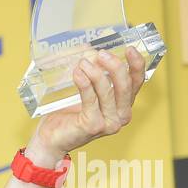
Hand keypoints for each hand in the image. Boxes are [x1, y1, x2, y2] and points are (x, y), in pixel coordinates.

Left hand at [28, 46, 146, 163]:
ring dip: (95, 73)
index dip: (136, 64)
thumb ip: (93, 72)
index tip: (129, 48)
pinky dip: (85, 84)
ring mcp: (109, 123)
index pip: (137, 82)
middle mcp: (120, 116)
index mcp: (123, 105)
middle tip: (100, 54)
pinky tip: (78, 73)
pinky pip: (91, 99)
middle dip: (114, 66)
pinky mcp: (93, 126)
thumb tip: (90, 49)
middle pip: (125, 85)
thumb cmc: (67, 114)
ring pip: (107, 91)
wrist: (51, 139)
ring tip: (83, 62)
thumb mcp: (85, 90)